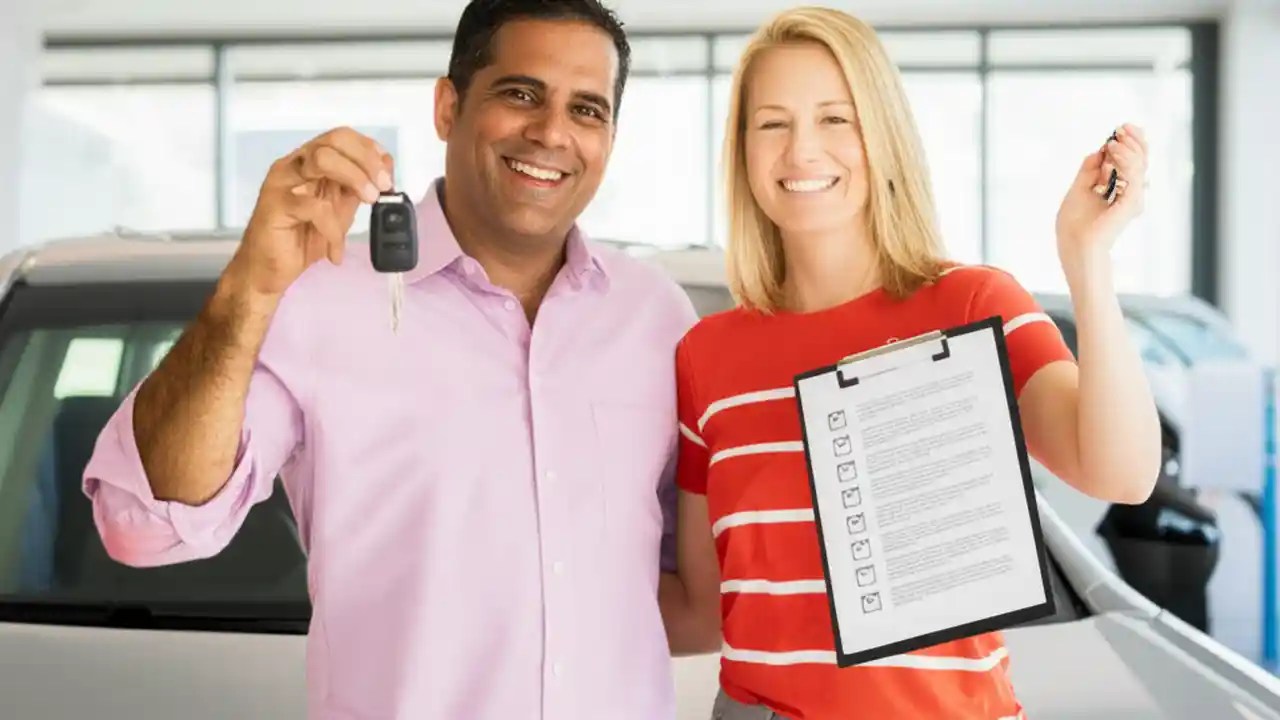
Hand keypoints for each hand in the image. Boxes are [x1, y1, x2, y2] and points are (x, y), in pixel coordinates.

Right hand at [226, 127, 393, 299]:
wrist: (270, 269)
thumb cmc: (302, 238)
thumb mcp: (341, 209)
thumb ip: (359, 188)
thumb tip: (386, 168)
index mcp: (310, 161)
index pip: (340, 137)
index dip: (368, 149)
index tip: (387, 171)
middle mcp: (294, 164)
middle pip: (334, 140)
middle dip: (366, 161)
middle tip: (383, 186)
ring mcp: (282, 182)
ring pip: (322, 160)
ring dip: (355, 178)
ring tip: (368, 201)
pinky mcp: (275, 205)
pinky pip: (314, 206)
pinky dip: (332, 228)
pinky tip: (335, 248)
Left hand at [1054, 123, 1147, 271]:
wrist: (1074, 245)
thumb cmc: (1074, 225)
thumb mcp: (1078, 189)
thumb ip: (1089, 171)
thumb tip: (1098, 151)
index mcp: (1119, 189)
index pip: (1131, 161)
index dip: (1129, 142)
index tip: (1119, 128)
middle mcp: (1130, 193)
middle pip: (1142, 159)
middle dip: (1133, 140)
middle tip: (1121, 128)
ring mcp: (1132, 198)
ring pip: (1140, 164)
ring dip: (1127, 148)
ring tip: (1113, 141)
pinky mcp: (1131, 203)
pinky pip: (1134, 176)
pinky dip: (1125, 161)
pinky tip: (1113, 152)